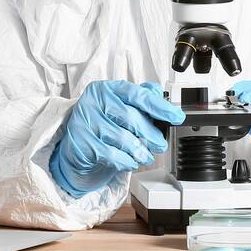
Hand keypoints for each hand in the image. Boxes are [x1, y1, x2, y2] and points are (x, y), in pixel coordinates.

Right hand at [50, 80, 184, 196]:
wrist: (74, 144)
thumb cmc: (101, 123)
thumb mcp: (118, 106)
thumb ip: (139, 97)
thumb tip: (159, 93)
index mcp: (106, 88)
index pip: (138, 94)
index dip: (160, 107)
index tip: (176, 117)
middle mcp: (94, 102)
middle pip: (132, 118)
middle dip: (152, 134)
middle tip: (160, 144)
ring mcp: (86, 122)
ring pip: (123, 139)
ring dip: (140, 151)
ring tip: (146, 156)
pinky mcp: (82, 143)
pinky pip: (112, 155)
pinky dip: (127, 161)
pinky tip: (130, 161)